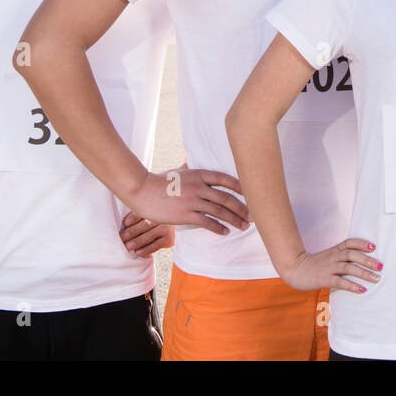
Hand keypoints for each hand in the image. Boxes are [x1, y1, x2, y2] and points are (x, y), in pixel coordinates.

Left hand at [120, 211, 173, 257]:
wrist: (170, 227)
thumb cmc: (152, 222)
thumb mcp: (145, 215)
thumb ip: (136, 217)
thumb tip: (124, 224)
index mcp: (155, 209)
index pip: (144, 213)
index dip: (134, 218)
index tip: (125, 223)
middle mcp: (162, 218)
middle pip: (146, 224)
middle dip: (132, 232)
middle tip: (122, 238)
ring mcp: (166, 229)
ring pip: (150, 235)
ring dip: (138, 241)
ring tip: (128, 246)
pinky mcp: (169, 240)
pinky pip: (156, 245)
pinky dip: (146, 249)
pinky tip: (138, 252)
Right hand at [128, 167, 248, 234]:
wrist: (142, 190)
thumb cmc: (159, 181)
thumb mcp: (178, 172)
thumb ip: (189, 171)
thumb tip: (191, 163)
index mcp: (199, 174)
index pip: (225, 179)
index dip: (240, 187)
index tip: (252, 193)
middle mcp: (199, 187)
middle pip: (226, 198)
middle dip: (242, 208)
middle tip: (253, 216)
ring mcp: (193, 201)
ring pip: (220, 211)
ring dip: (234, 219)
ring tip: (243, 226)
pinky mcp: (185, 214)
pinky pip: (206, 222)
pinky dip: (218, 227)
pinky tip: (226, 232)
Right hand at [283, 239, 381, 292]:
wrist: (295, 269)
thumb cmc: (315, 264)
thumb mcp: (329, 256)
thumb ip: (342, 257)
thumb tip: (361, 262)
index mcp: (335, 250)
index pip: (350, 243)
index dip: (362, 243)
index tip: (373, 247)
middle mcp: (333, 257)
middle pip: (353, 255)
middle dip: (368, 260)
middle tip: (381, 266)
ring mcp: (329, 267)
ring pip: (348, 268)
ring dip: (364, 273)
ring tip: (376, 278)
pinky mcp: (324, 279)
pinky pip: (340, 282)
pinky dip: (352, 285)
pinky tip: (362, 289)